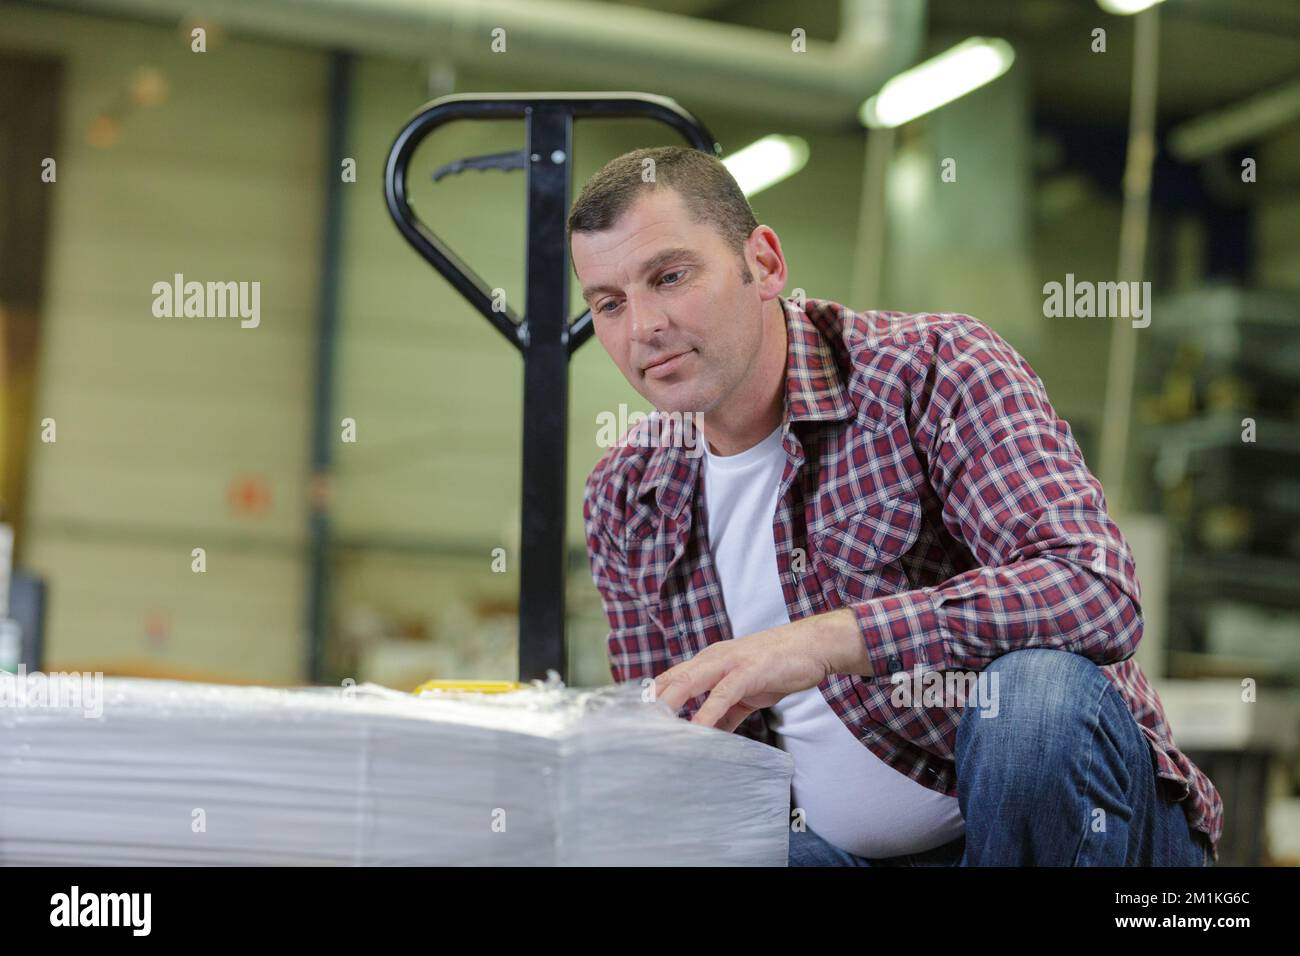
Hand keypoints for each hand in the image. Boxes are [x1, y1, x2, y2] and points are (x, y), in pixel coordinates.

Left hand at [653, 609, 862, 731]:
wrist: (814, 647)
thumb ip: (728, 714)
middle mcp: (714, 658)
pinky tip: (698, 730)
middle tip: (635, 725)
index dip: (654, 695)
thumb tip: (712, 738)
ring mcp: (730, 662)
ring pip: (691, 682)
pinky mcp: (749, 672)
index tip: (637, 717)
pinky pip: (722, 695)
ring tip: (655, 726)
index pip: (674, 676)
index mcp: (711, 660)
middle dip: (652, 701)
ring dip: (670, 704)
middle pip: (673, 678)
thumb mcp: (748, 692)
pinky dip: (707, 713)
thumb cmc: (780, 666)